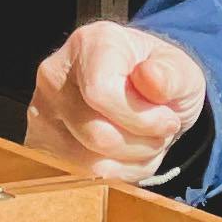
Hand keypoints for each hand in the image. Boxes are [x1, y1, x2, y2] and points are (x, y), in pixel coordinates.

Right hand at [27, 22, 206, 183]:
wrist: (140, 92)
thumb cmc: (159, 79)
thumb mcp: (182, 71)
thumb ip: (172, 75)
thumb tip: (150, 78)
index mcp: (90, 44)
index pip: (101, 93)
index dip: (142, 118)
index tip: (167, 119)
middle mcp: (55, 74)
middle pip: (97, 135)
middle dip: (141, 144)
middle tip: (157, 133)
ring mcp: (41, 111)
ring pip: (89, 164)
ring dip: (130, 163)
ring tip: (141, 142)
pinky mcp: (39, 143)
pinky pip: (79, 178)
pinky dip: (114, 176)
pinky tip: (124, 156)